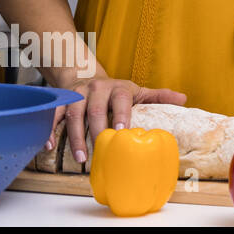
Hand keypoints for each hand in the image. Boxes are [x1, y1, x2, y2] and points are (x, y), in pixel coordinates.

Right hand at [54, 78, 185, 165]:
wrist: (87, 76)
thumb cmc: (117, 91)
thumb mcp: (138, 91)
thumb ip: (158, 96)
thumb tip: (183, 100)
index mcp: (119, 87)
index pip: (121, 100)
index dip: (121, 114)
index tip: (122, 131)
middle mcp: (97, 89)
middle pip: (94, 110)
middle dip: (96, 132)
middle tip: (98, 153)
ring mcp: (77, 94)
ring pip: (73, 114)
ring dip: (74, 137)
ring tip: (80, 157)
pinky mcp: (61, 100)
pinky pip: (53, 114)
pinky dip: (50, 129)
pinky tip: (50, 145)